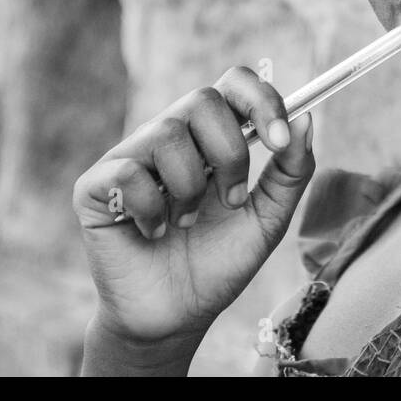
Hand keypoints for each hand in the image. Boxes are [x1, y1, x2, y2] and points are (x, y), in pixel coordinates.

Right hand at [73, 67, 314, 344]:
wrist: (175, 317)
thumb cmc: (218, 263)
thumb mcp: (267, 218)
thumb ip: (290, 172)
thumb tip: (306, 118)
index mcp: (211, 137)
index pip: (234, 83)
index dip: (261, 100)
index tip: (280, 141)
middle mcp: (169, 136)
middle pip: (202, 100)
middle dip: (230, 153)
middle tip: (231, 200)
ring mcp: (130, 157)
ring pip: (167, 135)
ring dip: (191, 190)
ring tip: (187, 223)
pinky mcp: (95, 186)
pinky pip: (128, 173)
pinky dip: (151, 210)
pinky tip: (152, 233)